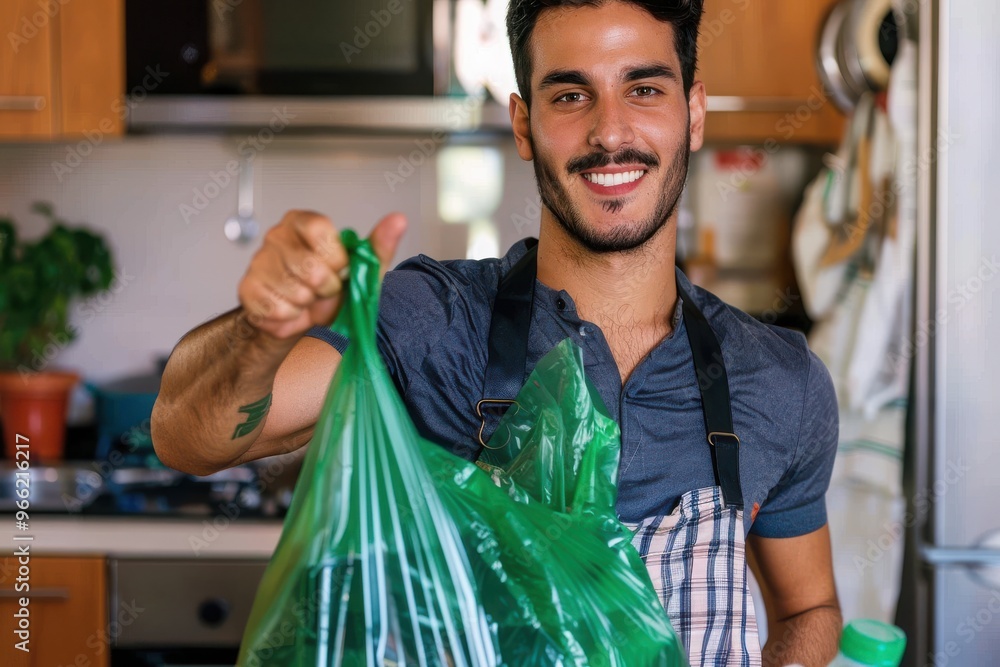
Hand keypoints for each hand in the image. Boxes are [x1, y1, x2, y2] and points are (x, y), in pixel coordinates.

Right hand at [237, 210, 406, 339]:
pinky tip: (293, 310)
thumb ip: (378, 245)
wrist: (308, 324)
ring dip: (309, 304)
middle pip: (309, 266)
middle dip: (325, 288)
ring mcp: (258, 261)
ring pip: (294, 290)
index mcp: (303, 222)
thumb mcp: (362, 269)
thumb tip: (398, 220)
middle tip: (325, 290)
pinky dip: (291, 316)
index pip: (320, 231)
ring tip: (309, 300)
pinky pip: (276, 308)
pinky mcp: (247, 288)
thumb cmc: (335, 291)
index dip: (335, 258)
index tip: (340, 269)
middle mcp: (277, 235)